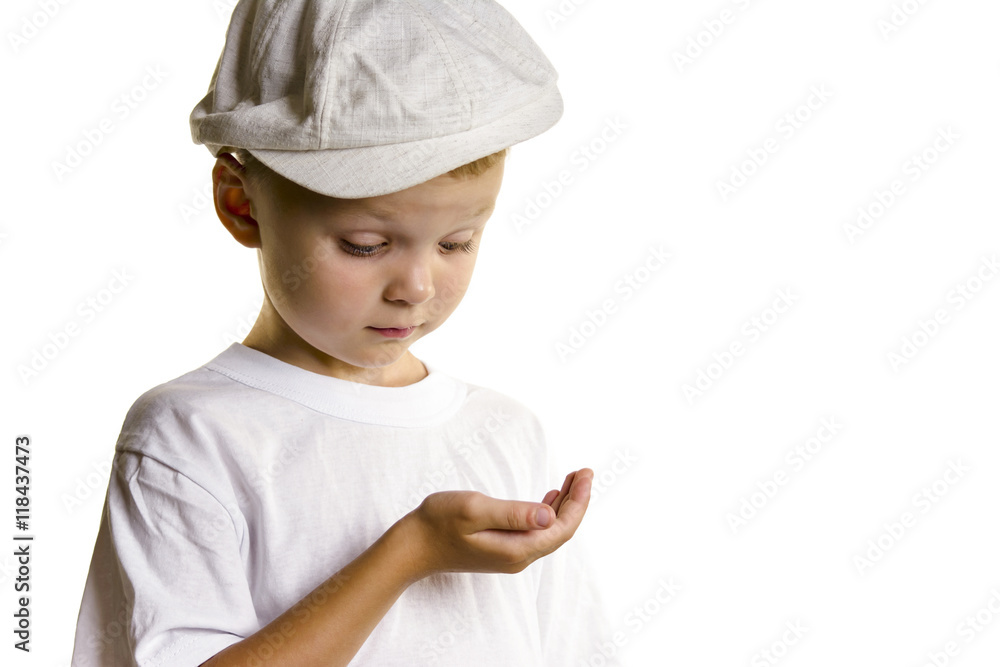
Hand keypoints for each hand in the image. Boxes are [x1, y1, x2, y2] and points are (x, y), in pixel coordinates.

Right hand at [402, 468, 593, 578]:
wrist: (412, 547)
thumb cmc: (438, 523)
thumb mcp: (474, 510)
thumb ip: (513, 513)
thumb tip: (549, 516)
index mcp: (517, 549)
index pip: (561, 528)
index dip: (579, 501)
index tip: (586, 474)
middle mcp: (519, 557)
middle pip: (560, 530)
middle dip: (577, 501)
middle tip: (585, 472)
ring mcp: (511, 554)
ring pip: (549, 530)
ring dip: (563, 505)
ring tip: (573, 479)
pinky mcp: (502, 548)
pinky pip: (535, 531)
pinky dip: (547, 511)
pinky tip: (549, 497)